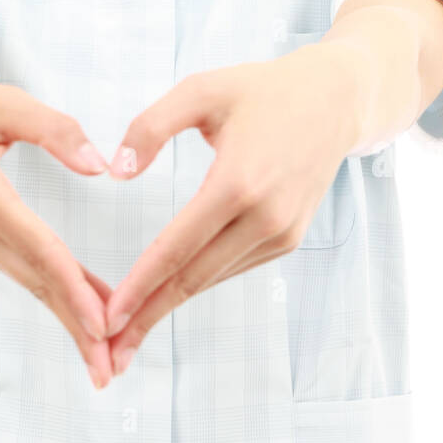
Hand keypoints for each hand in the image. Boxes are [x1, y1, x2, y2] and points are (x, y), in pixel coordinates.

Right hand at [0, 66, 115, 388]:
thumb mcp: (3, 100)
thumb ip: (54, 130)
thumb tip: (100, 167)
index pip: (35, 246)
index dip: (71, 285)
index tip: (103, 321)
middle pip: (34, 280)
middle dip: (75, 325)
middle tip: (112, 368)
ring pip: (28, 281)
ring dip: (67, 318)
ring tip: (105, 357)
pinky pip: (20, 270)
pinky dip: (52, 293)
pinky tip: (82, 313)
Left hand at [102, 45, 358, 375]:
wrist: (335, 100)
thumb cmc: (261, 90)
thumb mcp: (201, 91)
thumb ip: (151, 126)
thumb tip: (117, 173)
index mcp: (238, 182)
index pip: (177, 247)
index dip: (139, 285)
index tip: (107, 317)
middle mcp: (264, 217)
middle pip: (193, 279)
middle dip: (148, 316)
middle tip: (108, 352)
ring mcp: (281, 232)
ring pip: (213, 278)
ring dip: (170, 306)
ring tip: (130, 331)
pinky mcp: (289, 238)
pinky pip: (233, 266)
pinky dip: (199, 282)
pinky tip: (168, 295)